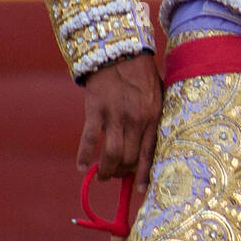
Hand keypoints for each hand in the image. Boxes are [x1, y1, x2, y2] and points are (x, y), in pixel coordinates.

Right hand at [77, 52, 162, 192]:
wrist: (120, 51)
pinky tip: (82, 167)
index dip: (144, 174)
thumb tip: (153, 146)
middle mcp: (136, 119)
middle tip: (117, 176)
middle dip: (123, 172)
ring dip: (106, 170)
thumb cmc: (142, 74)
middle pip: (129, 158)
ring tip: (102, 177)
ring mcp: (115, 115)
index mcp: (154, 117)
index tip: (141, 190)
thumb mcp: (159, 95)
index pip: (150, 154)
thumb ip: (155, 119)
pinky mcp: (96, 109)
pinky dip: (84, 156)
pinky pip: (89, 139)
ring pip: (111, 154)